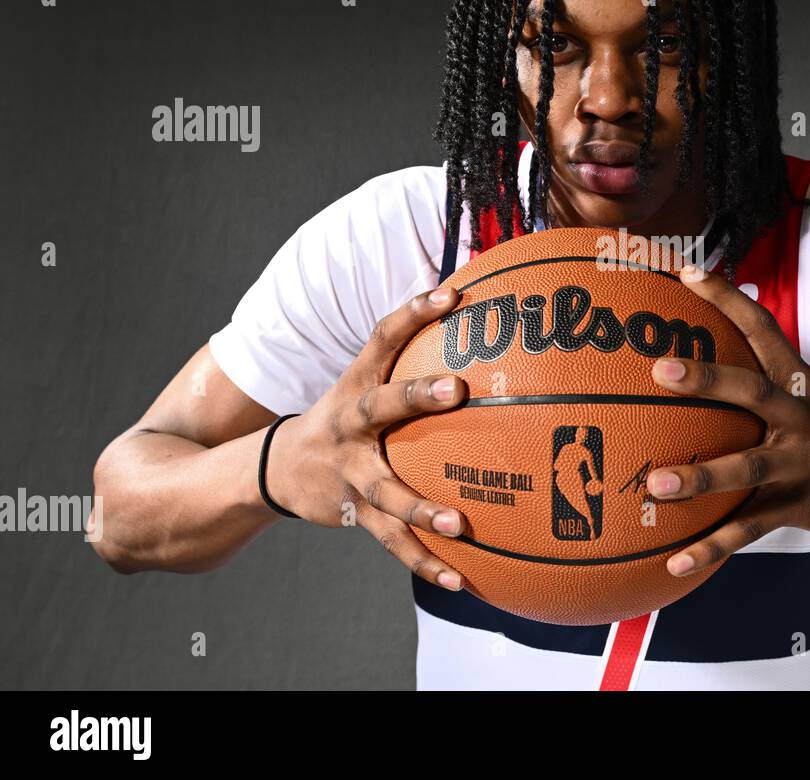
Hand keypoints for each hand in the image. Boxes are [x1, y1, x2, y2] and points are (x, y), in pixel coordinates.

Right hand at [267, 287, 468, 590]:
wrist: (273, 470)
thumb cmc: (344, 419)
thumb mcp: (362, 383)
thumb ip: (409, 360)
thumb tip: (473, 319)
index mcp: (356, 384)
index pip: (383, 337)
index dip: (413, 312)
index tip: (451, 294)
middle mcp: (349, 424)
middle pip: (379, 405)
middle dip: (415, 395)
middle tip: (455, 389)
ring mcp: (349, 470)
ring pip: (384, 489)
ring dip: (420, 507)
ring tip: (459, 524)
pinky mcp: (354, 512)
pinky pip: (392, 541)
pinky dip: (425, 562)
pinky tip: (460, 578)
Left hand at [647, 264, 809, 576]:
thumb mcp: (809, 397)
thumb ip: (763, 380)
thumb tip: (706, 360)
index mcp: (797, 384)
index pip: (761, 328)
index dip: (724, 297)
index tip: (684, 271)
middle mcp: (798, 418)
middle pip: (751, 391)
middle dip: (707, 378)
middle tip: (660, 369)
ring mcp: (801, 463)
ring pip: (748, 468)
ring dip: (702, 477)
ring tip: (656, 484)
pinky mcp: (800, 506)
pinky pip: (749, 530)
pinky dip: (711, 547)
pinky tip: (675, 561)